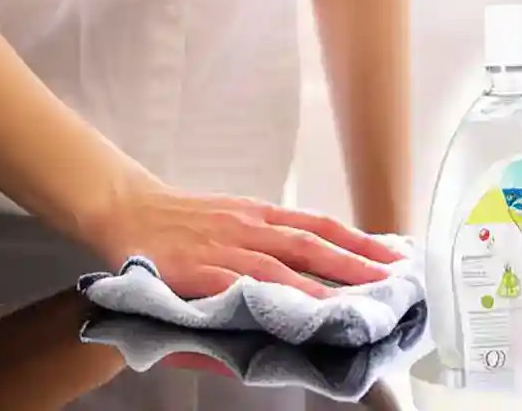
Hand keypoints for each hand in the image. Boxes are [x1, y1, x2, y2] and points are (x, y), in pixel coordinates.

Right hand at [87, 181, 404, 298]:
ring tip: (352, 305)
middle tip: (391, 281)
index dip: (358, 240)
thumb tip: (312, 259)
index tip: (394, 255)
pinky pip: (237, 285)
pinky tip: (288, 312)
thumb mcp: (231, 217)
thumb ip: (267, 236)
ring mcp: (222, 247)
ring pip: (280, 265)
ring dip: (318, 286)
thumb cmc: (181, 219)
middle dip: (354, 263)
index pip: (318, 224)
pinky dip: (265, 298)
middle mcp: (247, 226)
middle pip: (310, 242)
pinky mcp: (196, 270)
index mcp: (258, 213)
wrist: (127, 208)